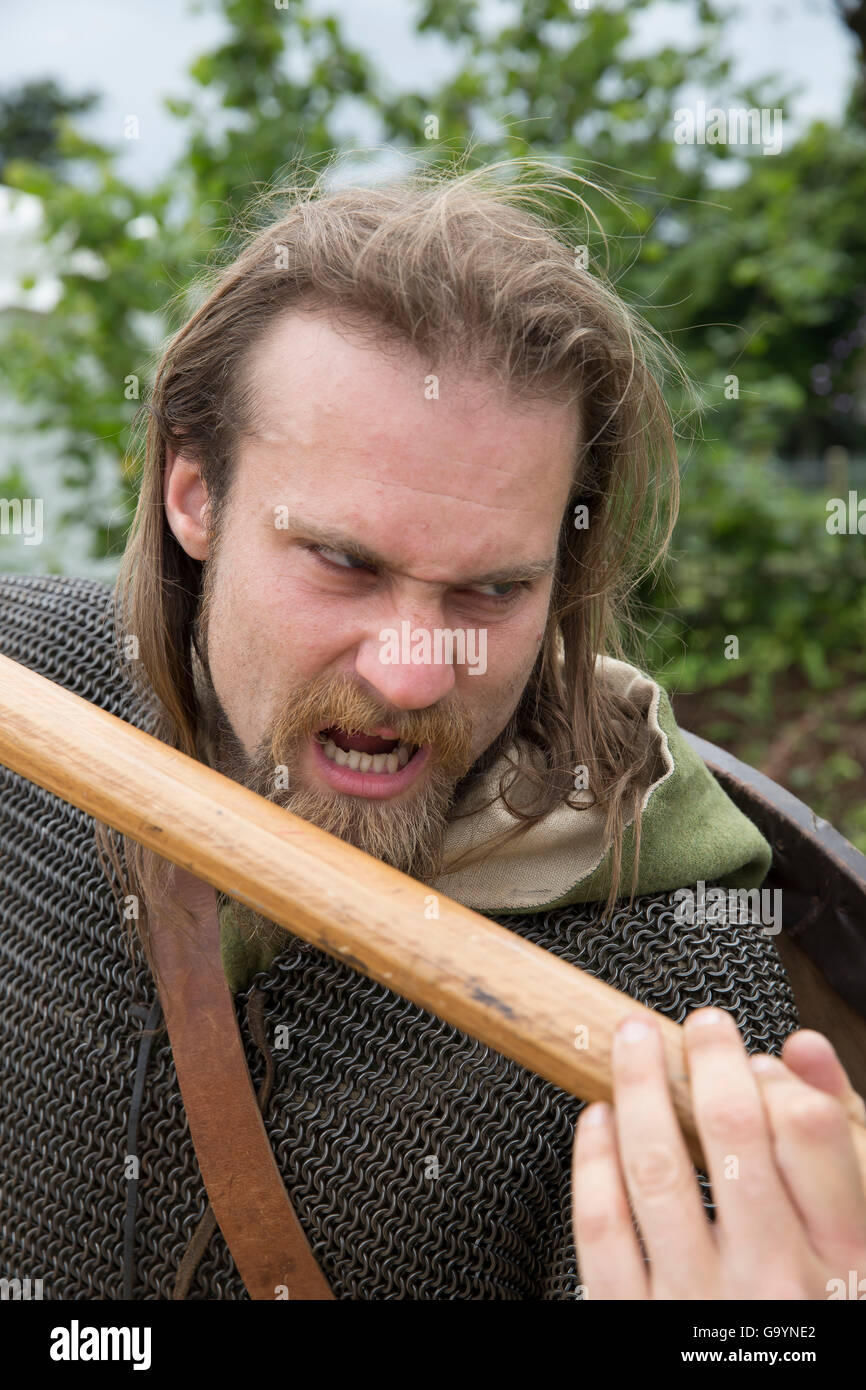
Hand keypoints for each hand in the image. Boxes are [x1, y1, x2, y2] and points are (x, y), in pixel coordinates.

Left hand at [571, 1008, 865, 1298]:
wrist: (770, 1381)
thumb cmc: (817, 1306)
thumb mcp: (861, 1229)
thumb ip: (841, 1138)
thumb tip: (802, 1048)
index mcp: (846, 1257)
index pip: (808, 1128)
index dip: (778, 1077)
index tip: (756, 1059)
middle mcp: (776, 1278)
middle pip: (731, 1133)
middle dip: (708, 1059)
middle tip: (700, 1023)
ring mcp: (701, 1305)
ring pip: (657, 1167)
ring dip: (637, 1087)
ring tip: (633, 1042)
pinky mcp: (636, 1323)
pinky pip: (602, 1229)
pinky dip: (592, 1161)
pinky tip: (597, 1119)